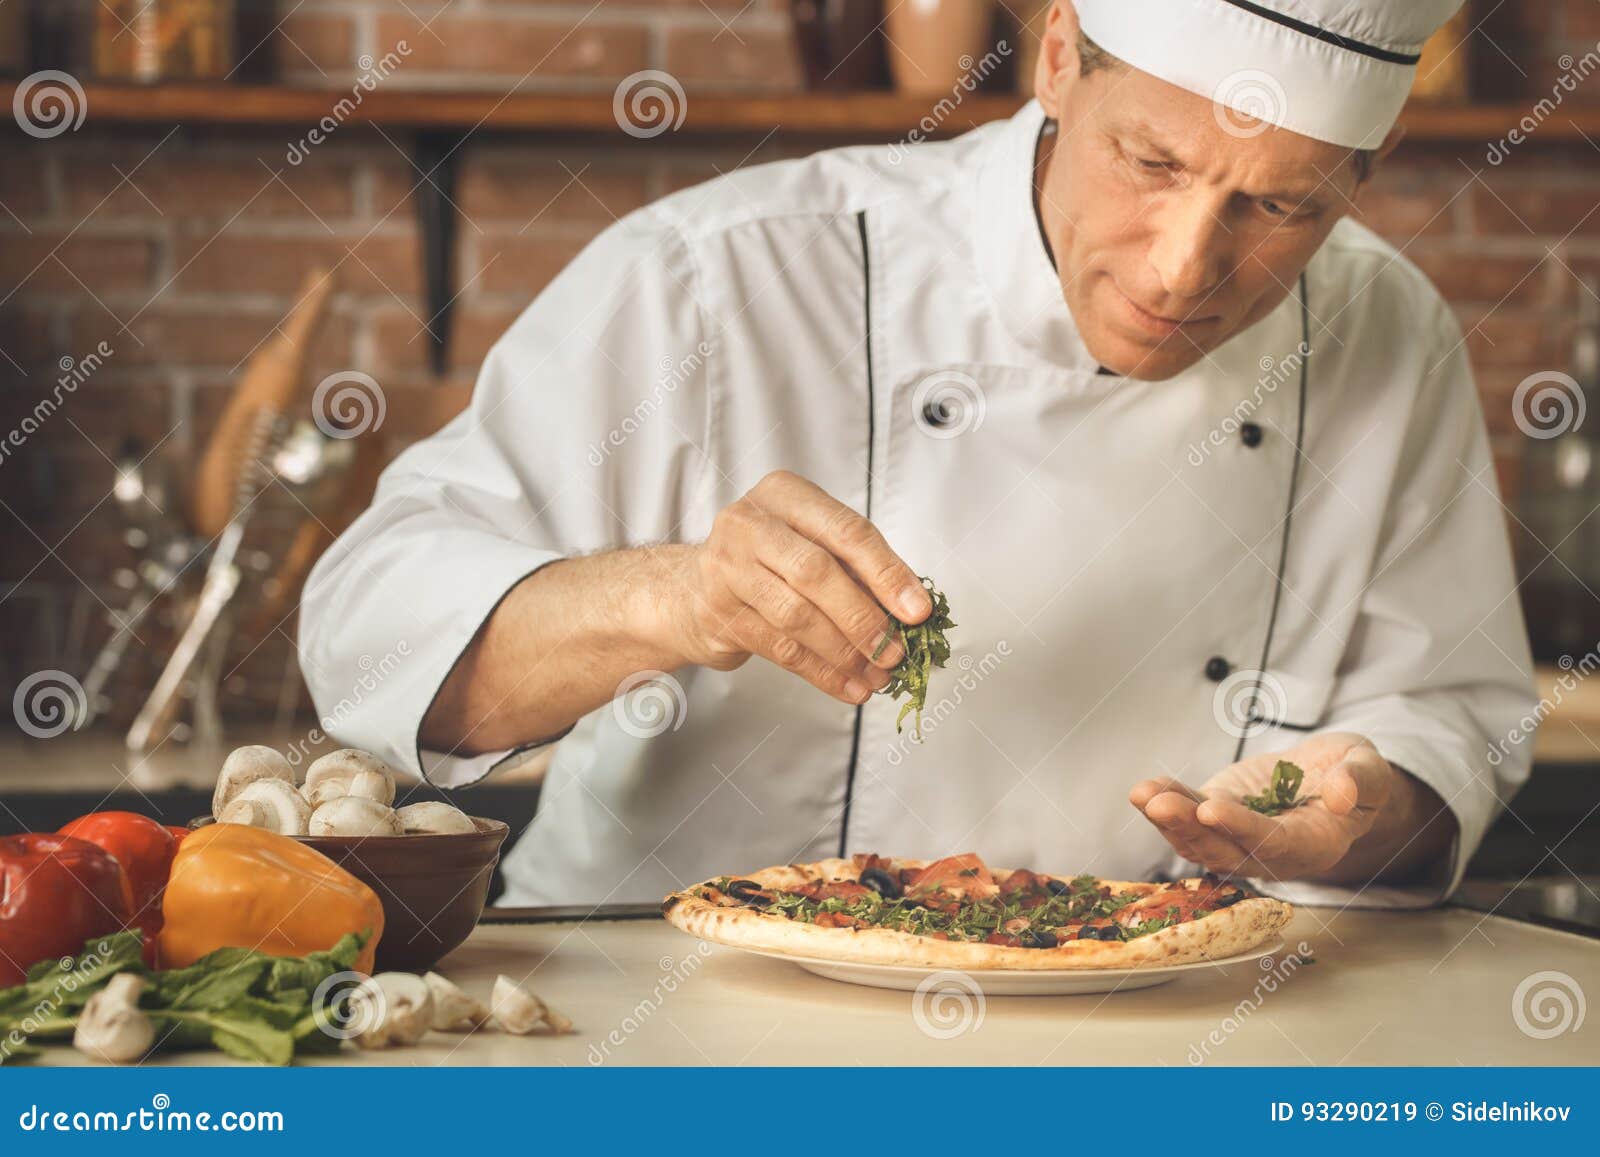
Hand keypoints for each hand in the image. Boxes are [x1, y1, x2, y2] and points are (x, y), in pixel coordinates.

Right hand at [664, 471, 931, 704]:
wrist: (688, 590)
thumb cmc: (766, 562)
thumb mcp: (809, 544)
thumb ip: (855, 567)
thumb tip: (910, 611)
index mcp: (784, 493)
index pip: (847, 531)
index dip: (888, 574)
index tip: (918, 610)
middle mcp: (749, 522)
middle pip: (818, 573)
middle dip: (864, 618)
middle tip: (895, 650)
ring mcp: (726, 566)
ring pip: (797, 615)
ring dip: (844, 652)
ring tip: (876, 674)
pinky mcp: (717, 612)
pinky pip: (780, 648)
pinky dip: (821, 672)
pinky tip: (847, 686)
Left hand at [1129, 732, 1395, 881]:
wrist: (1331, 778)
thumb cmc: (1354, 776)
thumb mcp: (1369, 770)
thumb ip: (1359, 781)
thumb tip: (1342, 794)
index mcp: (1314, 846)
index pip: (1273, 843)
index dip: (1242, 829)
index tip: (1211, 810)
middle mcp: (1271, 854)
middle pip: (1226, 850)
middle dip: (1190, 829)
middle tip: (1159, 806)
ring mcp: (1238, 838)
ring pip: (1199, 839)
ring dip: (1169, 820)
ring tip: (1143, 795)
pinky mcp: (1217, 817)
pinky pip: (1189, 817)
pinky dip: (1165, 803)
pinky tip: (1144, 790)